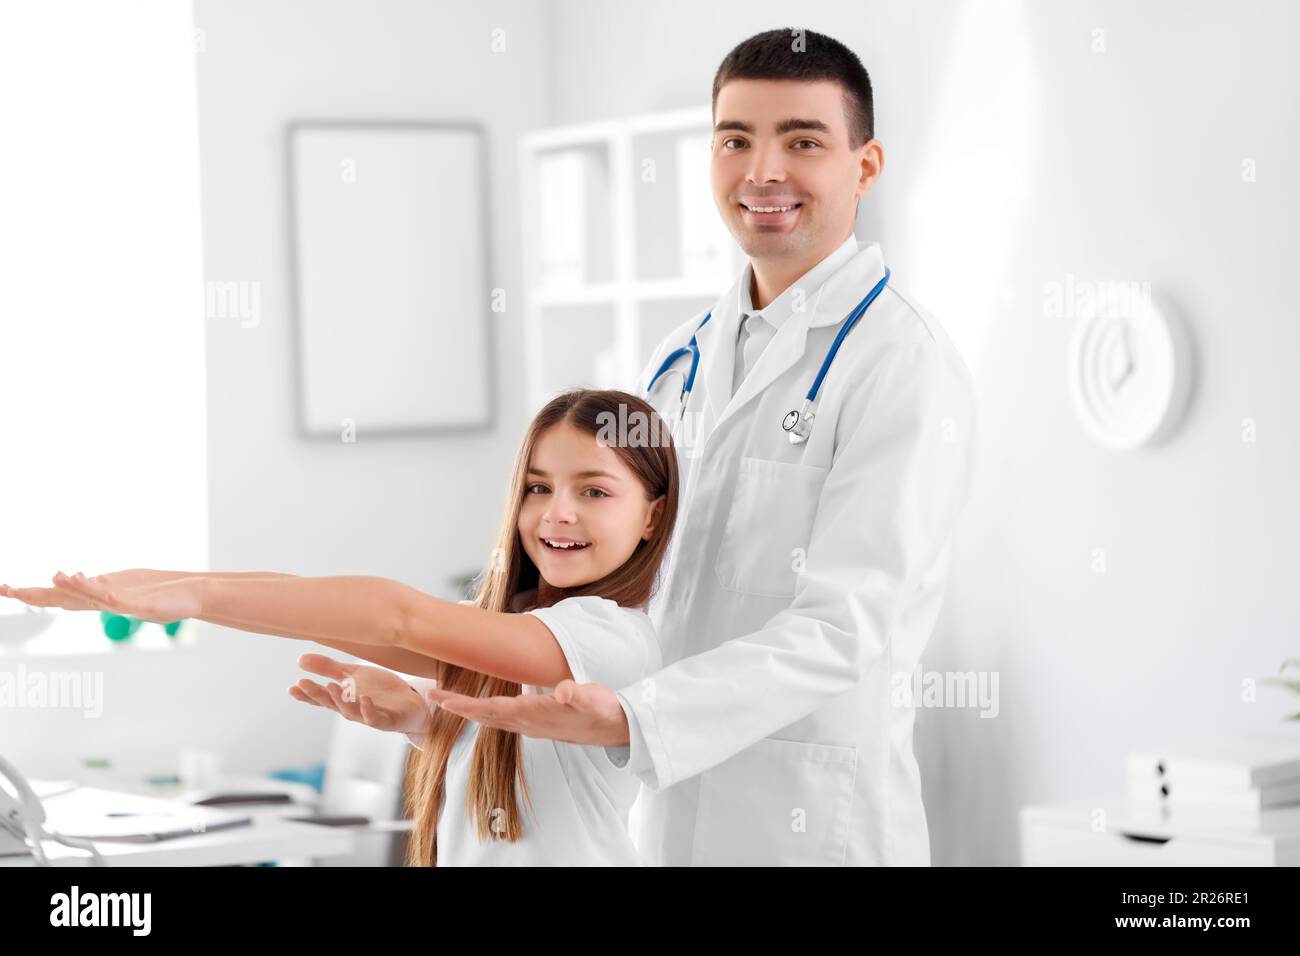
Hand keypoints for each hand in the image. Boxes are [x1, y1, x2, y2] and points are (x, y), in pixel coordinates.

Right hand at [0, 569, 186, 612]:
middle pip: (65, 600)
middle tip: (7, 590)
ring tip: (53, 579)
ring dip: (72, 588)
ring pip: (91, 597)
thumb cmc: (158, 591)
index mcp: (98, 598)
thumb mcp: (121, 585)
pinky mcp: (143, 605)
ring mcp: (123, 604)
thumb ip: (95, 585)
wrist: (193, 597)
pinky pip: (120, 599)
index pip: (58, 597)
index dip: (31, 594)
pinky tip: (94, 583)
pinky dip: (105, 592)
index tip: (4, 589)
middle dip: (36, 596)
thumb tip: (70, 578)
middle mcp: (106, 603)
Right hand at [289, 653, 431, 735]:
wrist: (412, 703)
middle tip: (302, 684)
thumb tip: (300, 660)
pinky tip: (363, 698)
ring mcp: (368, 716)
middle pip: (331, 703)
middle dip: (317, 694)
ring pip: (350, 711)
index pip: (321, 697)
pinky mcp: (386, 720)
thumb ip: (329, 668)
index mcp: (343, 698)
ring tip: (331, 686)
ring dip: (340, 700)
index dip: (306, 694)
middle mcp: (352, 709)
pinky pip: (375, 717)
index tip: (291, 688)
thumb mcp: (353, 675)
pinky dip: (368, 709)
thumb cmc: (380, 691)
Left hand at [426, 679, 629, 746]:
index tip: (441, 698)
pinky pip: (503, 718)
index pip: (491, 709)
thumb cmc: (604, 710)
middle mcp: (528, 722)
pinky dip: (486, 711)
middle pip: (484, 715)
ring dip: (469, 709)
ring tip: (448, 701)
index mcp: (534, 714)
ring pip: (492, 718)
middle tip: (431, 695)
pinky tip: (481, 707)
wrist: (616, 728)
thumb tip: (565, 692)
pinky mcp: (537, 722)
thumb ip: (579, 695)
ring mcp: (531, 725)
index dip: (464, 704)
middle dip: (457, 707)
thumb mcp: (595, 699)